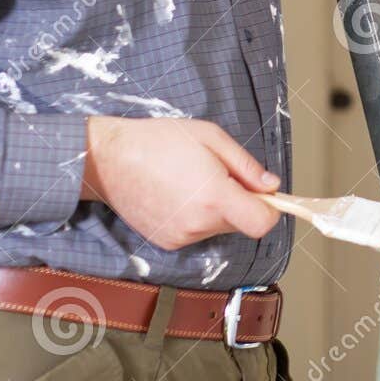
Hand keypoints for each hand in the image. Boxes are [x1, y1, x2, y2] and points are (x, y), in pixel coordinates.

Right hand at [80, 117, 283, 249]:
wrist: (108, 159)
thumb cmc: (158, 141)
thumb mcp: (211, 138)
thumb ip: (246, 165)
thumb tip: (271, 186)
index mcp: (215, 197)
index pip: (262, 223)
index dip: (270, 209)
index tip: (264, 194)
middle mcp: (199, 224)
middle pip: (241, 223)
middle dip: (239, 201)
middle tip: (217, 173)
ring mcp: (181, 237)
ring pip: (218, 227)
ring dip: (215, 208)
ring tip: (190, 180)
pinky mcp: (167, 242)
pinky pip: (196, 231)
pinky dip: (195, 215)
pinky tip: (176, 193)